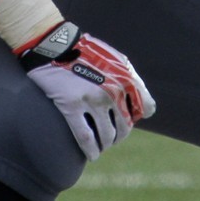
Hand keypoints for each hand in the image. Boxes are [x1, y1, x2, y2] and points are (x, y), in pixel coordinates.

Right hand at [18, 21, 155, 160]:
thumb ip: (130, 79)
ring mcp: (93, 100)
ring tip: (100, 146)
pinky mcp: (72, 107)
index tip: (127, 119)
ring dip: (105, 145)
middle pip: (125, 127)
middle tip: (111, 137)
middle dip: (119, 136)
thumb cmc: (85, 52)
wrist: (53, 45)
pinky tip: (91, 155)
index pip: (146, 108)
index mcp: (127, 77)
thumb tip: (142, 107)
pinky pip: (86, 138)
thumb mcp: (115, 59)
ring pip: (106, 136)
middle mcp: (113, 90)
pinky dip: (91, 150)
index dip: (137, 116)